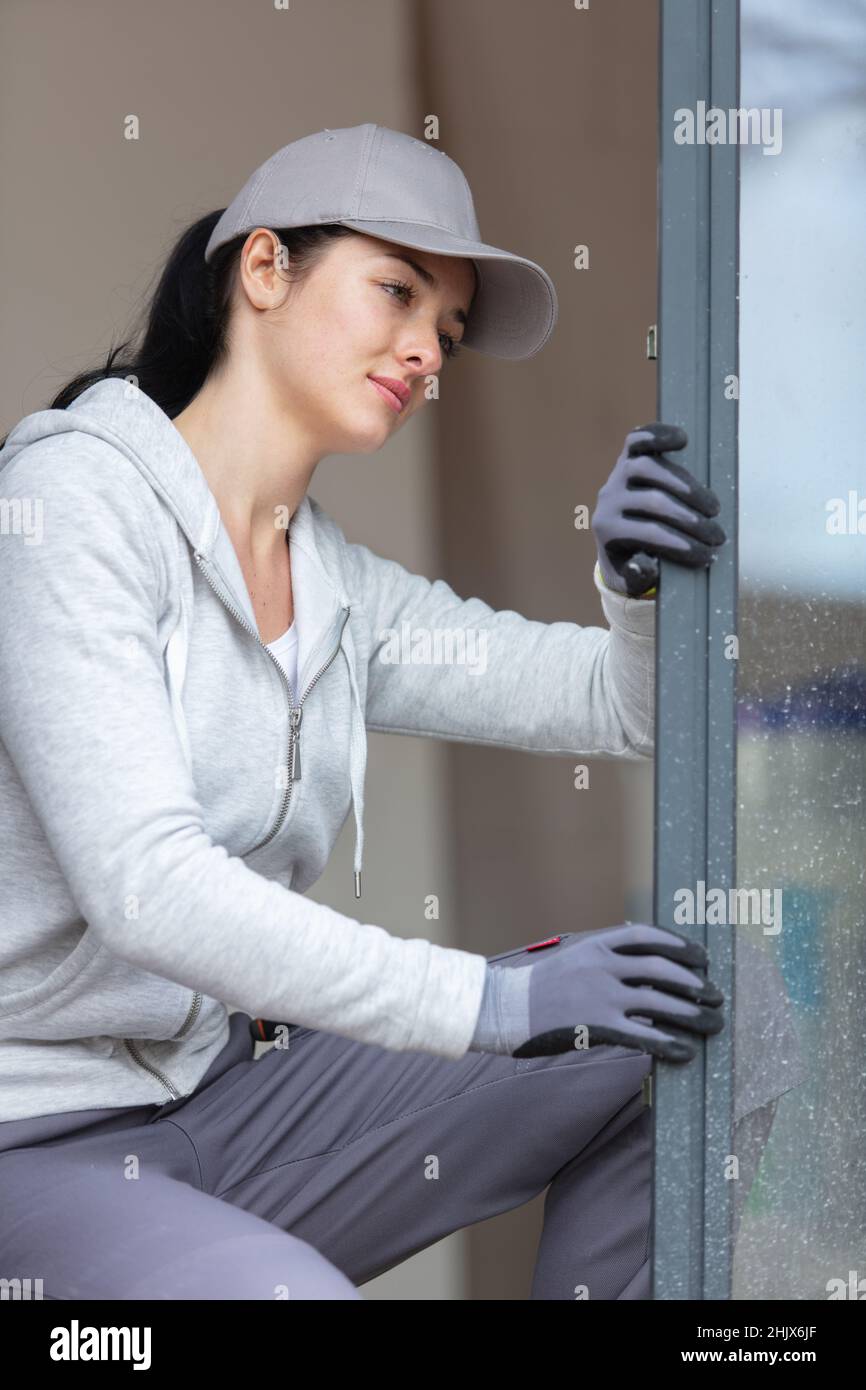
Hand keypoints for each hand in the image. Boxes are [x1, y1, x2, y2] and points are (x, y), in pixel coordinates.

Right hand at [473, 924, 724, 1062]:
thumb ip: (606, 956)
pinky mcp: (598, 1027)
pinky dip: (670, 1045)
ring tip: (714, 1024)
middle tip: (716, 996)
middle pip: (663, 970)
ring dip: (693, 1015)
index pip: (648, 937)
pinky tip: (686, 1052)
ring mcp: (601, 996)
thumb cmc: (542, 985)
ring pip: (661, 1004)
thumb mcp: (574, 957)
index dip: (681, 946)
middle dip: (696, 984)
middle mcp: (603, 966)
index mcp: (597, 944)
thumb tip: (646, 964)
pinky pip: (645, 1037)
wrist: (506, 1007)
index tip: (703, 958)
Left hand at [591, 423, 726, 596]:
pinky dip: (658, 435)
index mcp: (608, 530)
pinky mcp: (626, 457)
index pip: (648, 534)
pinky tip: (683, 440)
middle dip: (689, 520)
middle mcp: (609, 500)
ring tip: (713, 507)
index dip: (680, 545)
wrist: (616, 538)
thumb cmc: (633, 560)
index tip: (707, 556)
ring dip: (686, 486)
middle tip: (717, 536)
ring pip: (648, 468)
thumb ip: (637, 577)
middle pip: (652, 501)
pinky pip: (637, 441)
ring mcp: (617, 476)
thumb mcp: (632, 579)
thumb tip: (644, 567)